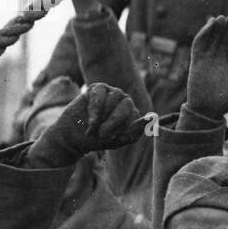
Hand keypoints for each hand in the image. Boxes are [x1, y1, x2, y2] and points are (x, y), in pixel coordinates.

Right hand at [28, 83, 147, 165]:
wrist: (73, 137)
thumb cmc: (97, 139)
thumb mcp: (118, 140)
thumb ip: (136, 130)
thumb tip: (154, 116)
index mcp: (132, 113)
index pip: (135, 117)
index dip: (120, 130)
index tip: (109, 139)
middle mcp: (124, 101)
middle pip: (126, 106)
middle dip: (113, 122)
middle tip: (102, 134)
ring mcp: (112, 93)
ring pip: (114, 98)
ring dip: (102, 115)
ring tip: (94, 127)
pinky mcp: (97, 88)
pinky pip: (100, 93)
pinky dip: (95, 108)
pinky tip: (90, 119)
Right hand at [186, 16, 227, 120]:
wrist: (206, 111)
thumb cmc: (223, 102)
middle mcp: (218, 58)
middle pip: (223, 38)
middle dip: (227, 28)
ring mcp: (207, 58)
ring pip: (211, 39)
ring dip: (214, 29)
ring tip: (220, 19)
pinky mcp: (196, 61)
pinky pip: (198, 45)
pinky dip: (203, 35)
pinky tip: (209, 27)